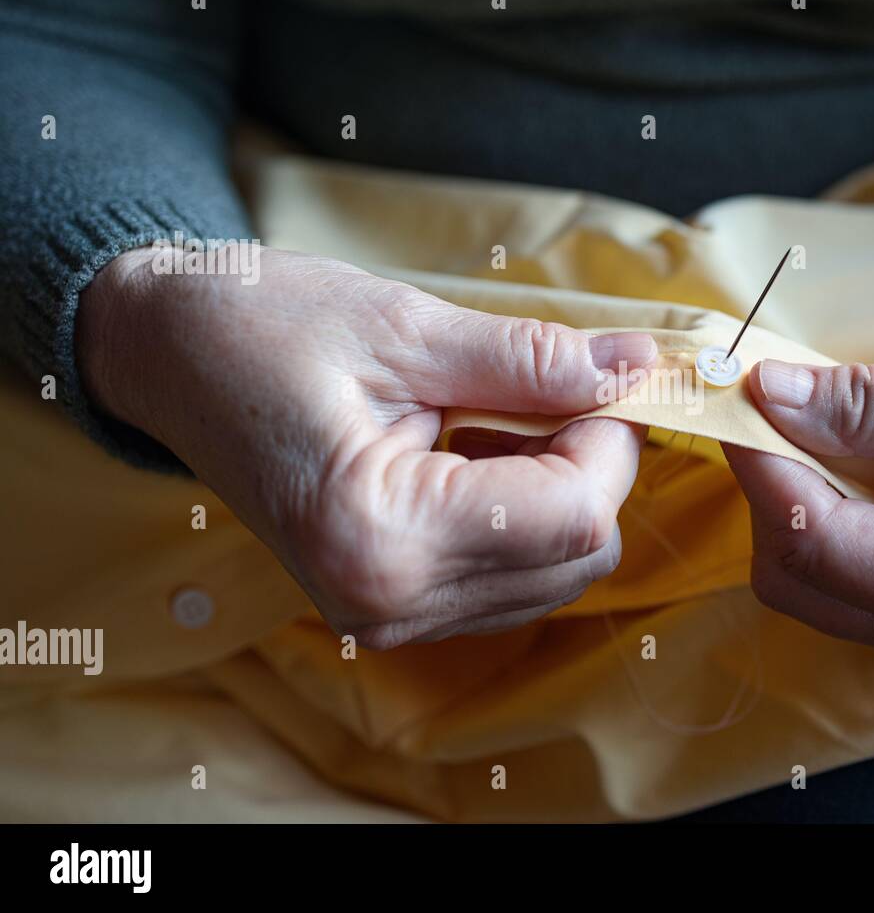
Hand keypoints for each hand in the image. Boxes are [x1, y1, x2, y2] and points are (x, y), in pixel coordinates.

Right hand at [77, 245, 657, 646]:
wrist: (166, 358)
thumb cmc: (263, 327)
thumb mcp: (403, 328)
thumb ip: (531, 359)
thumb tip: (638, 365)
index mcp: (381, 534)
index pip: (572, 516)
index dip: (613, 438)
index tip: (607, 374)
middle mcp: (385, 601)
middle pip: (577, 557)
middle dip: (592, 466)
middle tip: (552, 386)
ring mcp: (384, 615)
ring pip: (554, 576)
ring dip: (559, 493)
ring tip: (497, 416)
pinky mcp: (388, 606)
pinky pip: (509, 580)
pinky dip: (523, 517)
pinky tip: (480, 453)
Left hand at [723, 311, 873, 679]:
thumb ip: (872, 406)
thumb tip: (764, 392)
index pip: (819, 547)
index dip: (761, 466)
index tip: (733, 390)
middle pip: (798, 577)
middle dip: (770, 486)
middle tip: (766, 398)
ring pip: (809, 571)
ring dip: (790, 491)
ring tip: (808, 415)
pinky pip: (841, 555)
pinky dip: (819, 498)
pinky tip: (837, 444)